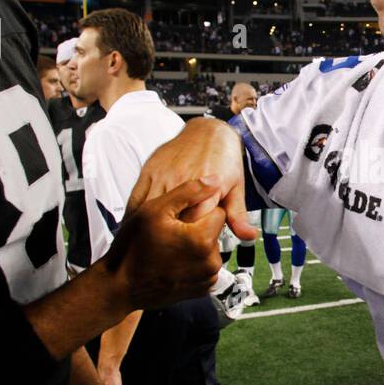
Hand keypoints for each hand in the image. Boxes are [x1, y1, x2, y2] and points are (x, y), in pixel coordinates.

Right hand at [103, 177, 225, 309]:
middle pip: (214, 230)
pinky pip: (205, 265)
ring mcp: (207, 278)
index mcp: (202, 240)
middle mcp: (210, 262)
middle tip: (171, 232)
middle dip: (197, 228)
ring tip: (170, 247)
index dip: (198, 209)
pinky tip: (173, 260)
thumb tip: (214, 180)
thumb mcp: (155, 210)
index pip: (218, 211)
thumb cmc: (133, 249)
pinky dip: (193, 261)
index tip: (180, 216)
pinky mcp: (202, 289)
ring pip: (210, 248)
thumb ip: (188, 192)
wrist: (121, 286)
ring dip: (195, 244)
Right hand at [126, 118, 255, 241]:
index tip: (190, 253)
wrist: (207, 131)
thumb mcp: (236, 187)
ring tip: (149, 248)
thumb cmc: (223, 158)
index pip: (197, 227)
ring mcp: (164, 178)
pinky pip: (136, 199)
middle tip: (168, 254)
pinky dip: (134, 217)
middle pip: (172, 222)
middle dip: (170, 240)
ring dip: (149, 231)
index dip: (193, 244)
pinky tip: (135, 231)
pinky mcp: (149, 173)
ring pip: (151, 213)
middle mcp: (183, 183)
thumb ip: (237, 214)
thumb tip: (248, 236)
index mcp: (207, 190)